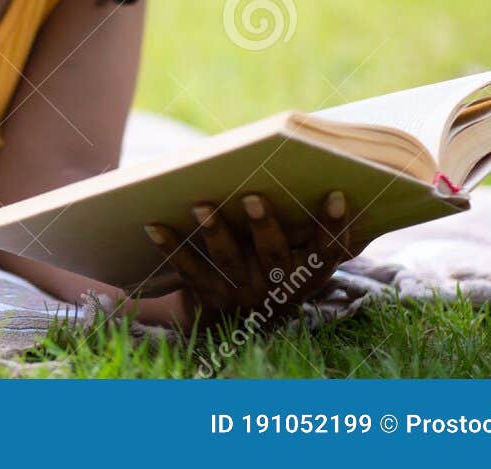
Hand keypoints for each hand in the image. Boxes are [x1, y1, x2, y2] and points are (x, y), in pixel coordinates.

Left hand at [143, 190, 356, 327]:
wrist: (243, 319)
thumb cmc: (276, 262)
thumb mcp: (301, 251)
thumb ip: (308, 223)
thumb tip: (320, 171)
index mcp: (308, 274)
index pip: (328, 251)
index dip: (334, 225)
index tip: (336, 193)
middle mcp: (279, 289)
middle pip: (274, 256)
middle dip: (264, 226)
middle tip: (252, 196)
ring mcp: (243, 294)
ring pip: (229, 261)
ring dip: (214, 232)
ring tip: (200, 205)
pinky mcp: (210, 298)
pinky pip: (189, 270)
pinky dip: (170, 247)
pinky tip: (153, 224)